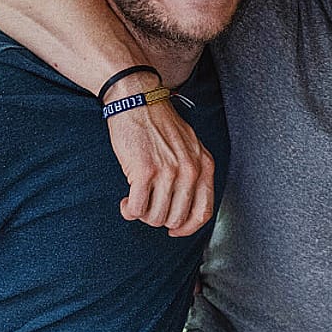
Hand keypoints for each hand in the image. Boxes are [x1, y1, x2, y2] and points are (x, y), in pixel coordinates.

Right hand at [107, 82, 215, 236]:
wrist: (138, 101)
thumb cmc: (159, 124)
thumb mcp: (190, 146)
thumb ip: (193, 173)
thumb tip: (185, 207)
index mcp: (204, 165)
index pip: (203, 212)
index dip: (187, 228)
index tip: (173, 229)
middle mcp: (190, 170)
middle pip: (176, 219)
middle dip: (159, 219)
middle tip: (148, 206)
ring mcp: (168, 172)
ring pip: (156, 218)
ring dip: (143, 215)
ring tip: (136, 201)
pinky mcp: (145, 172)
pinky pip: (137, 209)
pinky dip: (129, 210)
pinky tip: (126, 201)